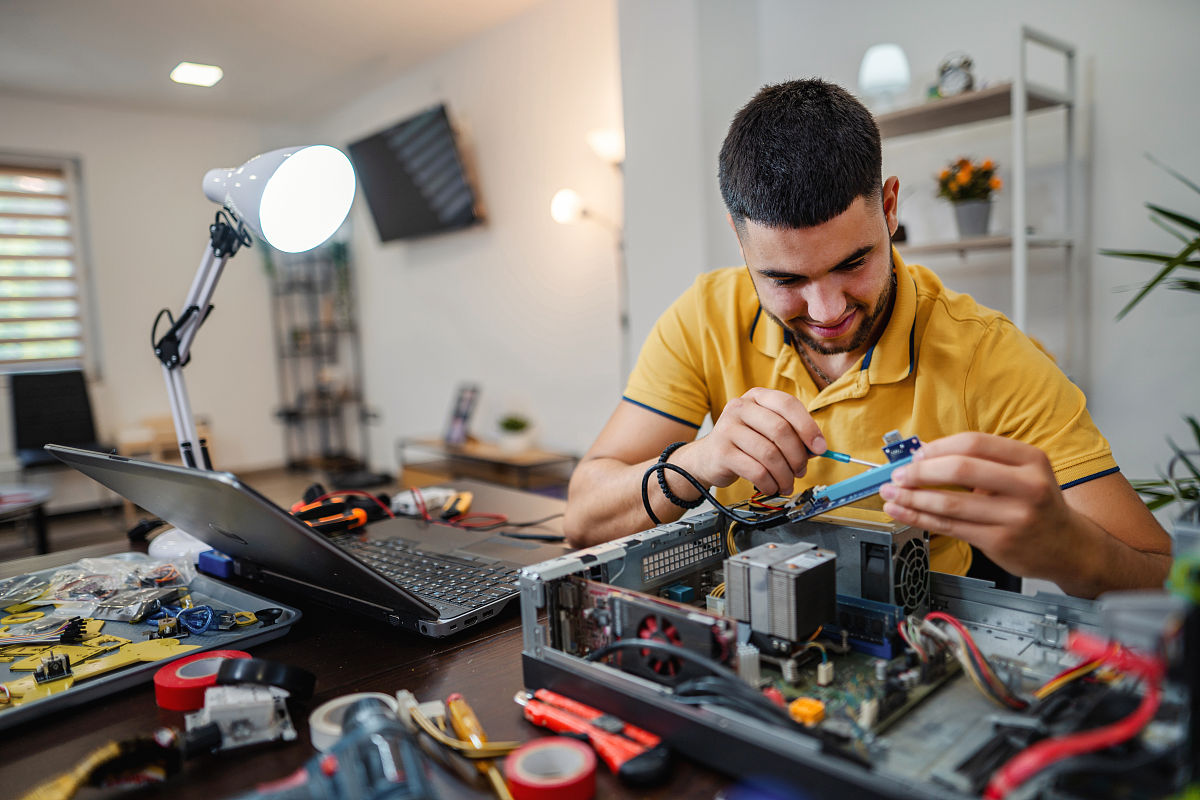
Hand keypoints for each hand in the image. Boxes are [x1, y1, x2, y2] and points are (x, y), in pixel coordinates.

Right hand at [675, 387, 823, 495]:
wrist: (707, 458)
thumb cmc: (743, 443)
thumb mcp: (766, 430)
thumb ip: (791, 434)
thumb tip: (817, 448)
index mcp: (756, 397)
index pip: (787, 404)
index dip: (808, 427)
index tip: (820, 447)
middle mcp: (740, 407)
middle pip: (780, 430)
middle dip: (797, 456)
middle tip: (801, 471)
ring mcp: (728, 429)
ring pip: (769, 454)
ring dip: (784, 474)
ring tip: (786, 483)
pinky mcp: (722, 452)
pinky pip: (756, 471)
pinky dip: (769, 483)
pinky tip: (771, 486)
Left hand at [879, 432, 1073, 579]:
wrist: (1069, 547)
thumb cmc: (1037, 504)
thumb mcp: (1022, 472)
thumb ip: (980, 462)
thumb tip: (923, 455)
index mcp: (1029, 459)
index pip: (974, 443)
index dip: (938, 447)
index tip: (916, 455)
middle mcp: (1026, 486)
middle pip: (961, 470)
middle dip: (921, 472)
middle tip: (899, 475)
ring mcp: (1014, 516)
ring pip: (950, 503)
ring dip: (912, 498)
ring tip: (891, 494)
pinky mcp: (1000, 541)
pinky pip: (950, 527)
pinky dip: (920, 518)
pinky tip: (903, 511)